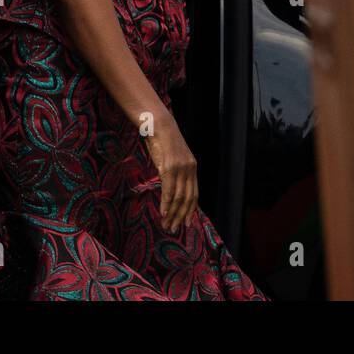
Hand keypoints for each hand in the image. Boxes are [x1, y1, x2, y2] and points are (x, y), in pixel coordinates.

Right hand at [143, 113, 197, 234]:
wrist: (159, 124)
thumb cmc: (162, 141)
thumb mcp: (173, 157)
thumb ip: (174, 171)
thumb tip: (170, 187)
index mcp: (192, 167)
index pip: (194, 194)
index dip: (191, 210)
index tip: (187, 224)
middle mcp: (189, 169)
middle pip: (188, 199)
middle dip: (181, 216)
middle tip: (174, 229)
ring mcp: (180, 169)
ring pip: (178, 197)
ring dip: (172, 213)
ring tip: (166, 225)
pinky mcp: (169, 168)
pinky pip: (169, 190)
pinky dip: (166, 203)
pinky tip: (163, 213)